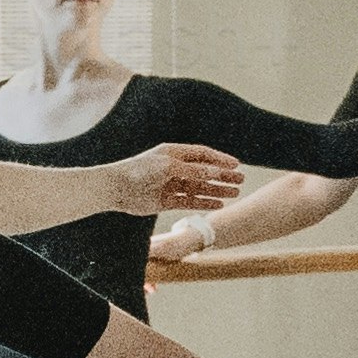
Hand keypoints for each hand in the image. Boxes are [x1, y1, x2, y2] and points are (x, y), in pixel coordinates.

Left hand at [115, 142, 248, 216]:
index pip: (202, 155)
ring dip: (217, 190)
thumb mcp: (169, 166)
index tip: (236, 165)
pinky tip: (218, 205)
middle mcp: (173, 168)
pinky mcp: (165, 201)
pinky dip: (204, 203)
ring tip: (235, 193)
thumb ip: (193, 170)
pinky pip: (189, 201)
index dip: (220, 159)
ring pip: (199, 187)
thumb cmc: (139, 171)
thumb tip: (215, 172)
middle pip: (203, 171)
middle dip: (223, 176)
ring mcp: (170, 185)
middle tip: (241, 180)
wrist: (116, 188)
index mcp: (173, 153)